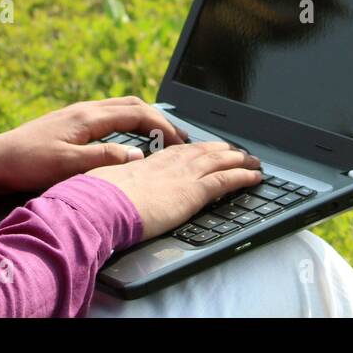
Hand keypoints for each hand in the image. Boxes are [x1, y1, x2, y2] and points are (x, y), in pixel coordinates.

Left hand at [0, 96, 190, 196]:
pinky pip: (110, 115)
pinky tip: (131, 138)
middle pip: (133, 104)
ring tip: (162, 136)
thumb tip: (138, 157)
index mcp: (88, 117)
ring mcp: (78, 114)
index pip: (136, 114)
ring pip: (122, 107)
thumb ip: (103, 159)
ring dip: (145, 118)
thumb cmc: (27, 163)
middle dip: (159, 118)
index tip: (179, 142)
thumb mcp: (67, 166)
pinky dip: (129, 122)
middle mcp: (86, 110)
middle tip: (179, 138)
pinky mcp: (72, 123)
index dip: (162, 126)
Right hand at [85, 141, 262, 240]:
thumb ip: (117, 185)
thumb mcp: (105, 186)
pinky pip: (226, 180)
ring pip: (219, 162)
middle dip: (222, 150)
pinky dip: (243, 176)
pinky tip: (255, 177)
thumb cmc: (97, 199)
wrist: (101, 204)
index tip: (205, 148)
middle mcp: (168, 164)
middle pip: (202, 151)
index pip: (178, 152)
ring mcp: (182, 176)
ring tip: (253, 160)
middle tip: (236, 151)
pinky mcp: (192, 192)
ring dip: (238, 160)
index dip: (195, 149)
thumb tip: (113, 191)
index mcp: (148, 163)